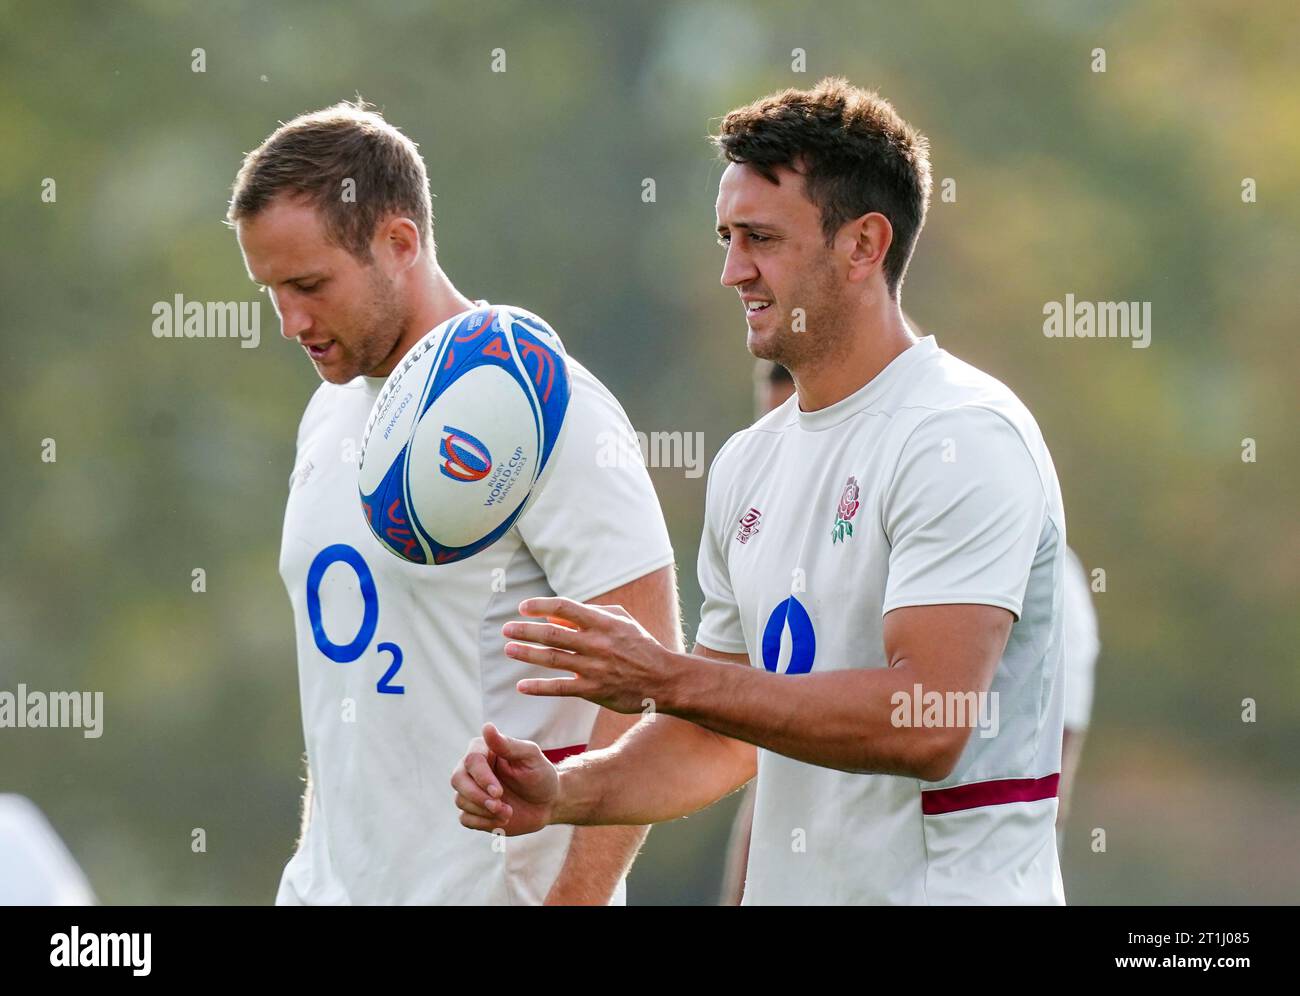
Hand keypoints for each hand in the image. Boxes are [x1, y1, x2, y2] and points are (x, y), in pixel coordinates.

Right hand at [450, 723, 558, 835]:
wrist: (548, 802)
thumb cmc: (540, 774)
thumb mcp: (531, 757)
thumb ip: (508, 744)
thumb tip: (486, 727)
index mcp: (484, 750)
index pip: (471, 761)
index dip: (482, 778)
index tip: (499, 792)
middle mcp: (473, 769)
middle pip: (457, 780)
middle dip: (477, 796)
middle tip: (499, 806)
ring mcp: (472, 790)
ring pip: (460, 800)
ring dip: (485, 811)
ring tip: (509, 812)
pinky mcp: (474, 811)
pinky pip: (465, 819)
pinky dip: (483, 823)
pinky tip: (501, 820)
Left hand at [503, 597, 673, 712]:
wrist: (664, 679)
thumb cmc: (641, 645)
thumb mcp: (622, 621)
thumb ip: (593, 613)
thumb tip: (559, 615)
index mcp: (603, 622)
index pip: (565, 608)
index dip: (541, 606)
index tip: (523, 608)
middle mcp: (596, 643)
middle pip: (552, 634)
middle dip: (526, 630)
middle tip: (507, 629)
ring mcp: (594, 668)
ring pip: (552, 659)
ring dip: (526, 654)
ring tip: (508, 650)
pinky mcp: (593, 691)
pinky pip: (560, 688)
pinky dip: (539, 687)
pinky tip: (522, 686)